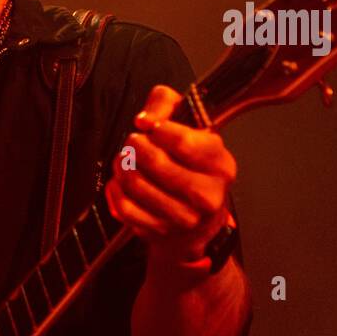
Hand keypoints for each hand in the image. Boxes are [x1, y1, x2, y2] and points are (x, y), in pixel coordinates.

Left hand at [104, 85, 237, 266]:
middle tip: (133, 142)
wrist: (196, 217)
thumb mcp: (187, 124)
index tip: (151, 127)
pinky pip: (125, 207)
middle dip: (136, 146)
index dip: (158, 129)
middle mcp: (208, 194)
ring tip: (126, 160)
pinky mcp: (160, 230)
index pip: (184, 142)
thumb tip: (145, 119)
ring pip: (136, 184)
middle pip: (156, 162)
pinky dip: (116, 190)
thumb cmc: (188, 163)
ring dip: (122, 166)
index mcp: (220, 164)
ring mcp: (184, 217)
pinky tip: (121, 182)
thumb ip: (165, 105)